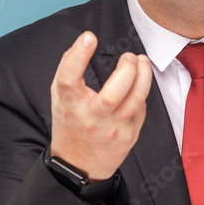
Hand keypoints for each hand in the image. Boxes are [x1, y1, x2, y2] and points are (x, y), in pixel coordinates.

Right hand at [50, 32, 152, 180]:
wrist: (79, 166)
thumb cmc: (70, 125)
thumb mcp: (59, 99)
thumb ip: (67, 70)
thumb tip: (82, 42)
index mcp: (70, 105)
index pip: (69, 79)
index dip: (78, 56)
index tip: (89, 37)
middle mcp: (91, 118)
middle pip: (114, 93)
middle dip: (127, 68)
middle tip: (129, 57)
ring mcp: (112, 129)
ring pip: (136, 99)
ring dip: (144, 75)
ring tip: (142, 61)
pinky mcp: (129, 135)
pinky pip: (141, 108)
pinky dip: (140, 93)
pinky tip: (136, 87)